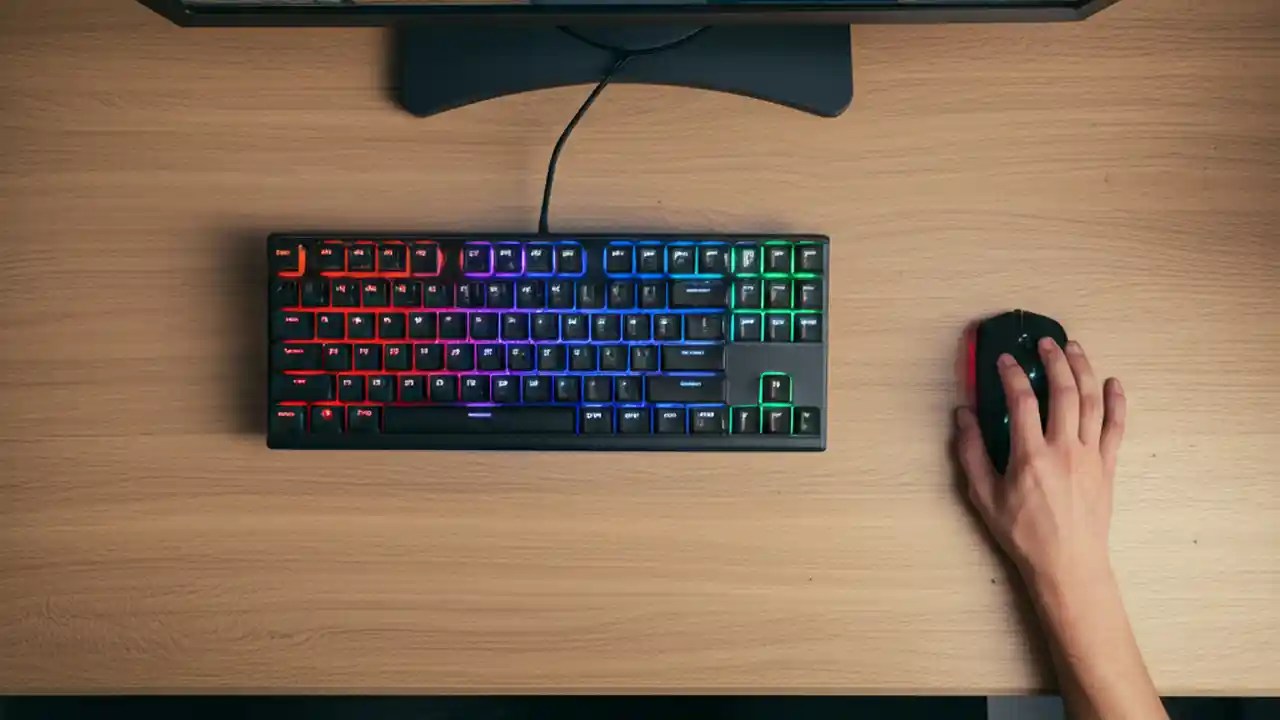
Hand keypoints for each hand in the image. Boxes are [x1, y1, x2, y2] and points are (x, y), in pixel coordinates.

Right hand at [955, 339, 1126, 588]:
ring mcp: (1091, 456)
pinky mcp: (1107, 466)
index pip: (1021, 401)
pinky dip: (1116, 402)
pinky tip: (1112, 383)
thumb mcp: (984, 497)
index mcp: (1030, 456)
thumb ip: (971, 453)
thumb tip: (963, 416)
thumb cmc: (1022, 534)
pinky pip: (1116, 427)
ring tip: (1074, 348)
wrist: (1068, 564)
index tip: (1004, 359)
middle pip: (1064, 392)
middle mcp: (1064, 449)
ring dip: (1084, 370)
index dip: (1012, 375)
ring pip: (1092, 402)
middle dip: (1054, 361)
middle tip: (1045, 342)